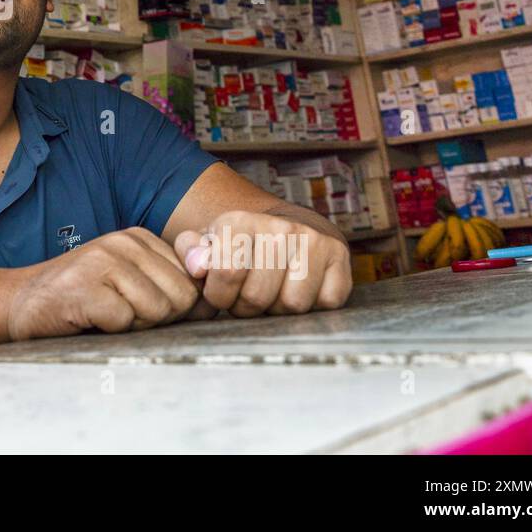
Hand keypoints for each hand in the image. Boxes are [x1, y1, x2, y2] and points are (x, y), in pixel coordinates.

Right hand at [7, 227, 207, 340]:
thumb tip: (214, 305)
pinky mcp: (85, 287)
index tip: (138, 308)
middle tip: (122, 315)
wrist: (20, 302)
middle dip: (158, 319)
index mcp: (139, 238)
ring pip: (158, 310)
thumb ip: (167, 285)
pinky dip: (110, 330)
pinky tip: (88, 318)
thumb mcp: (128, 282)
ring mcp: (103, 262)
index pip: (191, 281)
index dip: (173, 308)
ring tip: (104, 315)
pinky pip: (125, 321)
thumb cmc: (80, 299)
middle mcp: (123, 242)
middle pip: (181, 298)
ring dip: (133, 326)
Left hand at [174, 210, 351, 318]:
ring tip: (269, 294)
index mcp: (242, 221)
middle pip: (258, 297)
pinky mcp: (340, 258)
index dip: (218, 294)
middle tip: (245, 297)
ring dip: (276, 310)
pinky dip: (310, 306)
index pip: (227, 272)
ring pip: (292, 305)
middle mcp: (281, 227)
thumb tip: (198, 267)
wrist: (284, 224)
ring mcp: (314, 241)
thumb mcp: (208, 243)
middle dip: (245, 307)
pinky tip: (296, 289)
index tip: (219, 290)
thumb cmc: (240, 243)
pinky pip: (325, 303)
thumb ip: (191, 252)